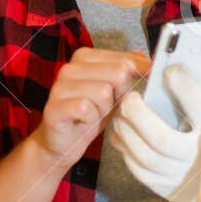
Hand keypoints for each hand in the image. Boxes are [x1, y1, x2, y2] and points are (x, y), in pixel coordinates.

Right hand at [32, 47, 148, 168]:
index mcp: (84, 58)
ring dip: (103, 110)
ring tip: (92, 115)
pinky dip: (91, 119)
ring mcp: (59, 86)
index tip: (140, 82)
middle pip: (117, 73)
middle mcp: (70, 68)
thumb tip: (146, 59)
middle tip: (106, 107)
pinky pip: (86, 108)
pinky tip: (82, 121)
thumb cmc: (89, 116)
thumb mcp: (114, 92)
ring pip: (103, 92)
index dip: (136, 75)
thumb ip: (127, 72)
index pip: (123, 59)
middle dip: (119, 95)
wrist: (63, 143)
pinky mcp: (54, 107)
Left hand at [111, 66, 200, 201]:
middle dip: (139, 115)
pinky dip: (126, 150)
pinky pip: (139, 171)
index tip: (171, 71)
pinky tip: (123, 133)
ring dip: (127, 131)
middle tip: (131, 97)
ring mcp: (183, 178)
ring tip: (122, 113)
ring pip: (146, 156)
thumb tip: (199, 62)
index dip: (186, 88)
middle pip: (163, 139)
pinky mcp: (168, 189)